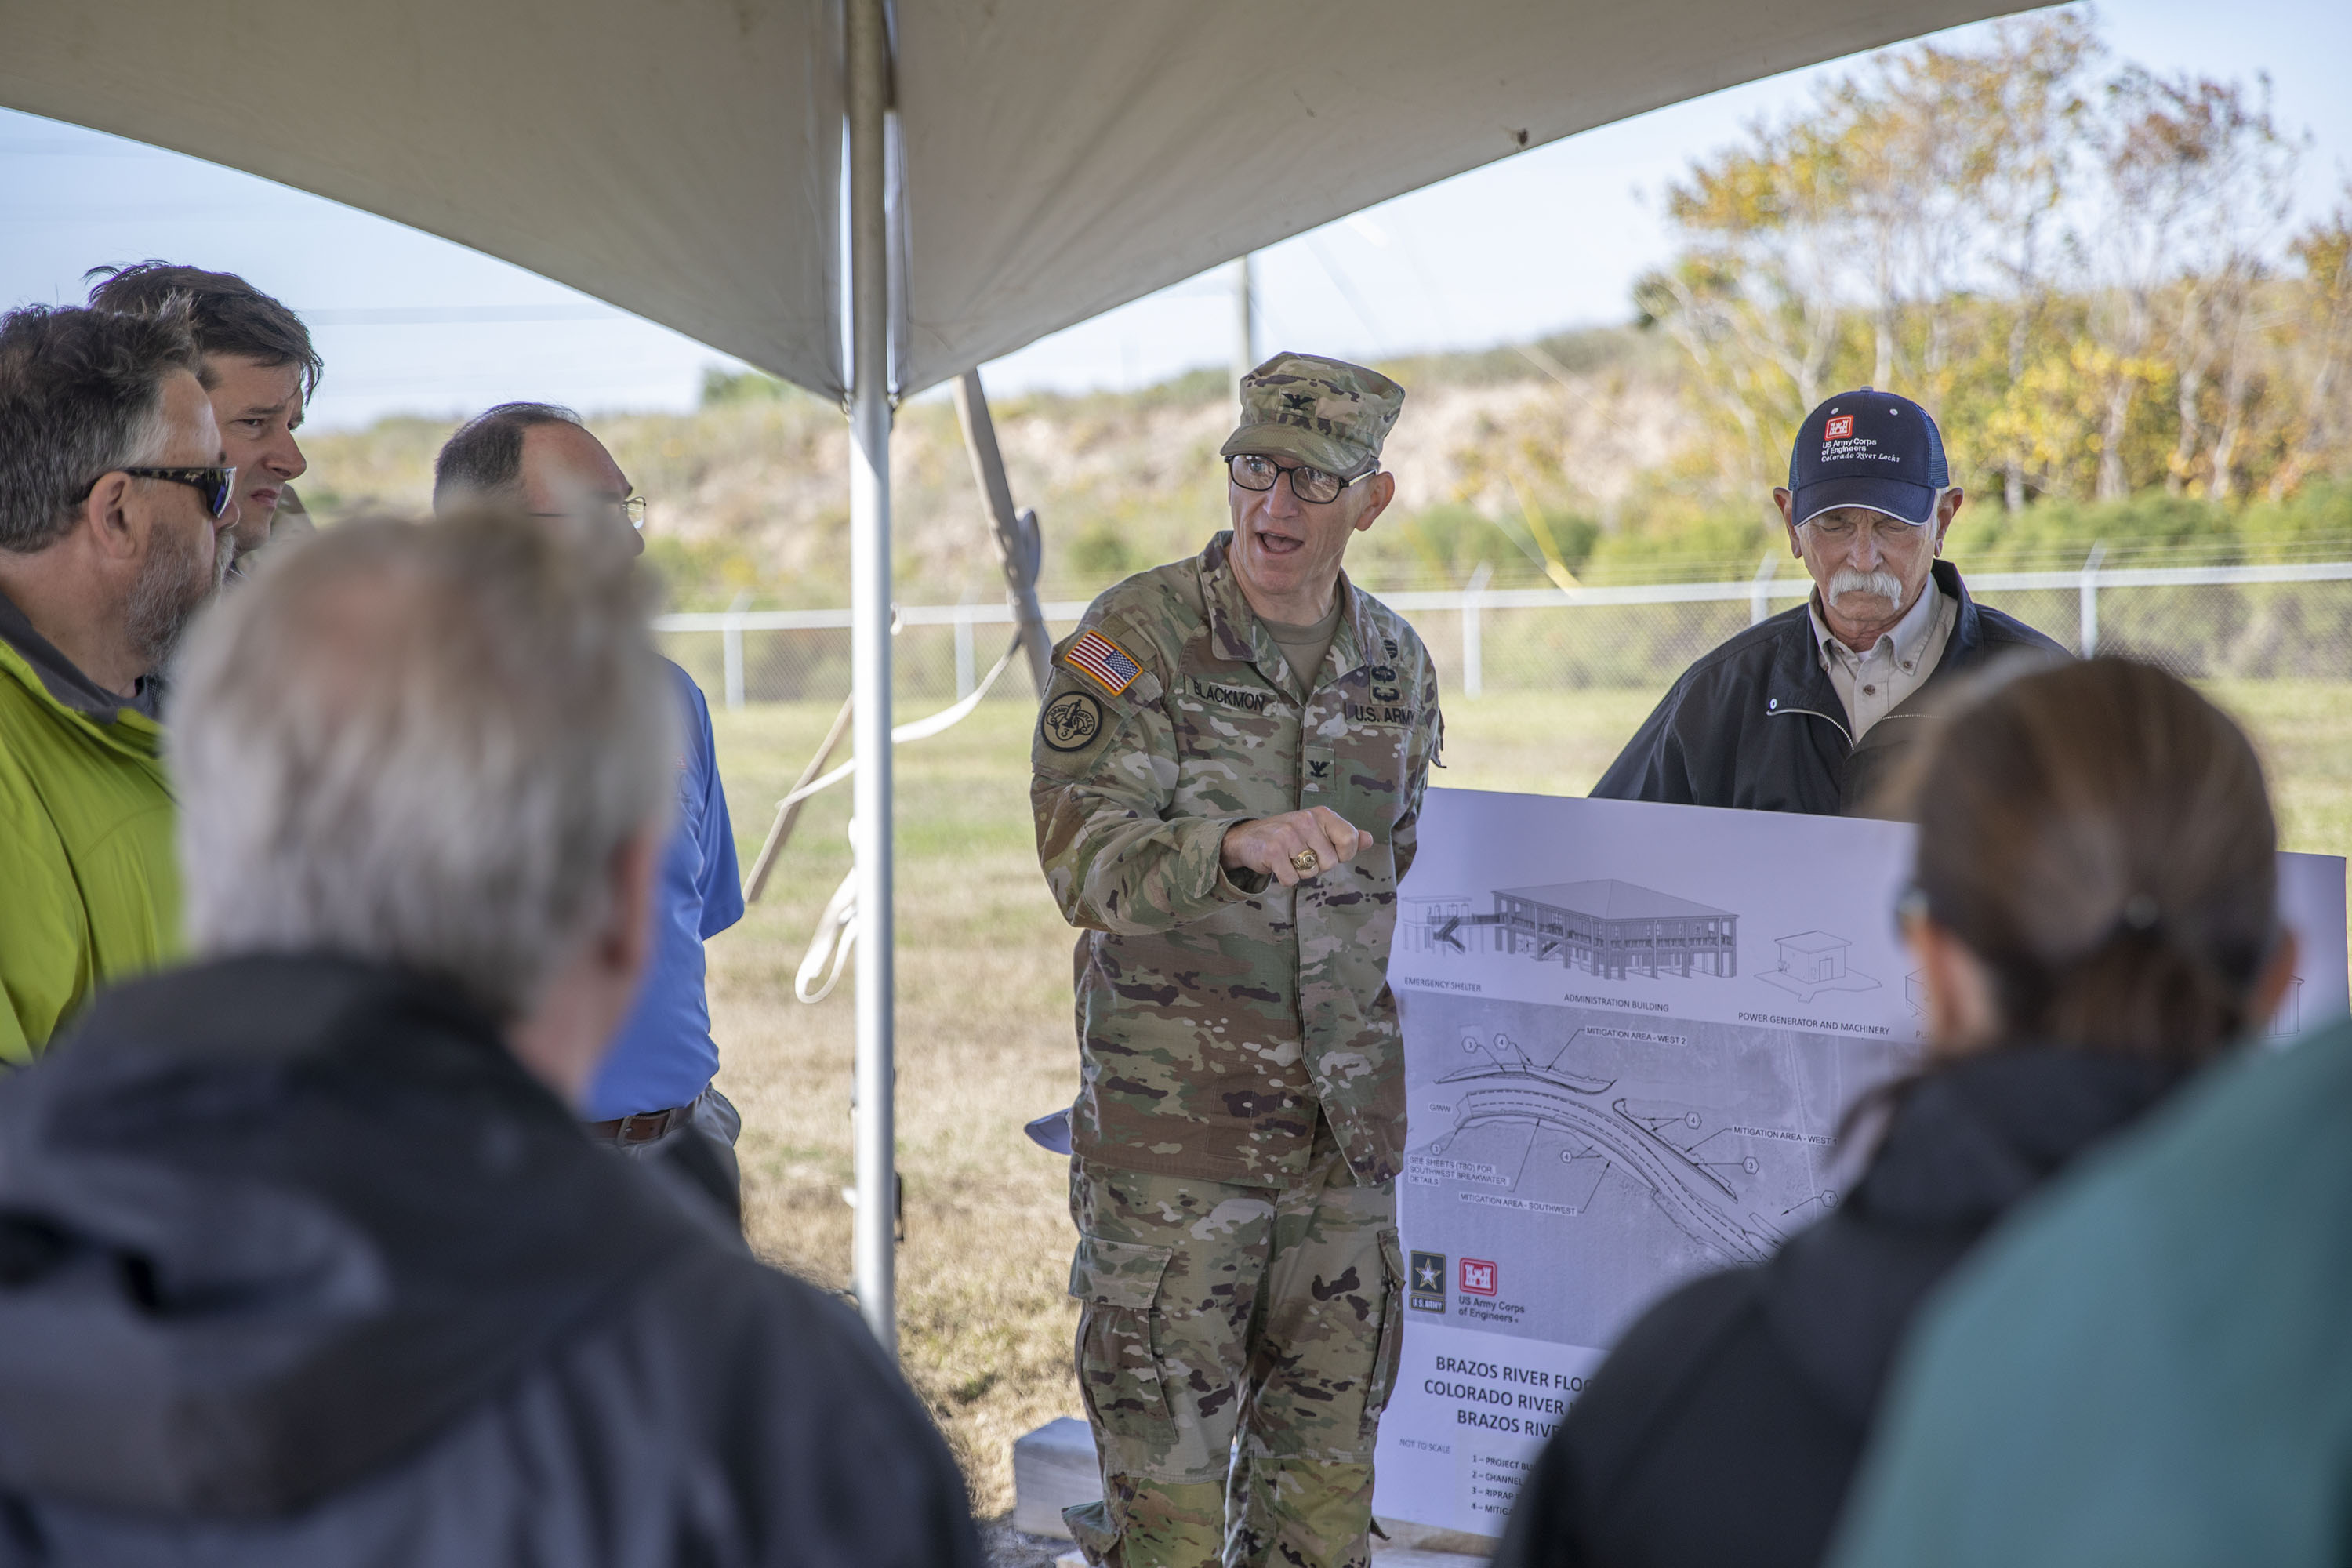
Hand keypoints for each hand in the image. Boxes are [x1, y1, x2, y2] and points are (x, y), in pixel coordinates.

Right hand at [1220, 808, 1375, 886]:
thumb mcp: (1318, 830)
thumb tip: (1369, 839)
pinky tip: (1278, 864)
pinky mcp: (1273, 851)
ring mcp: (1288, 834)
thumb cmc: (1289, 836)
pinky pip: (1292, 879)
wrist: (1247, 838)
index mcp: (1321, 814)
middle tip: (1301, 854)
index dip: (1342, 855)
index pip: (1350, 840)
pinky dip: (1285, 878)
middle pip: (1331, 862)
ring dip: (1301, 872)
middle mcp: (1306, 820)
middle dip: (1317, 865)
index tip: (1328, 851)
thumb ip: (1345, 836)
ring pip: (1312, 873)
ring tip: (1288, 858)